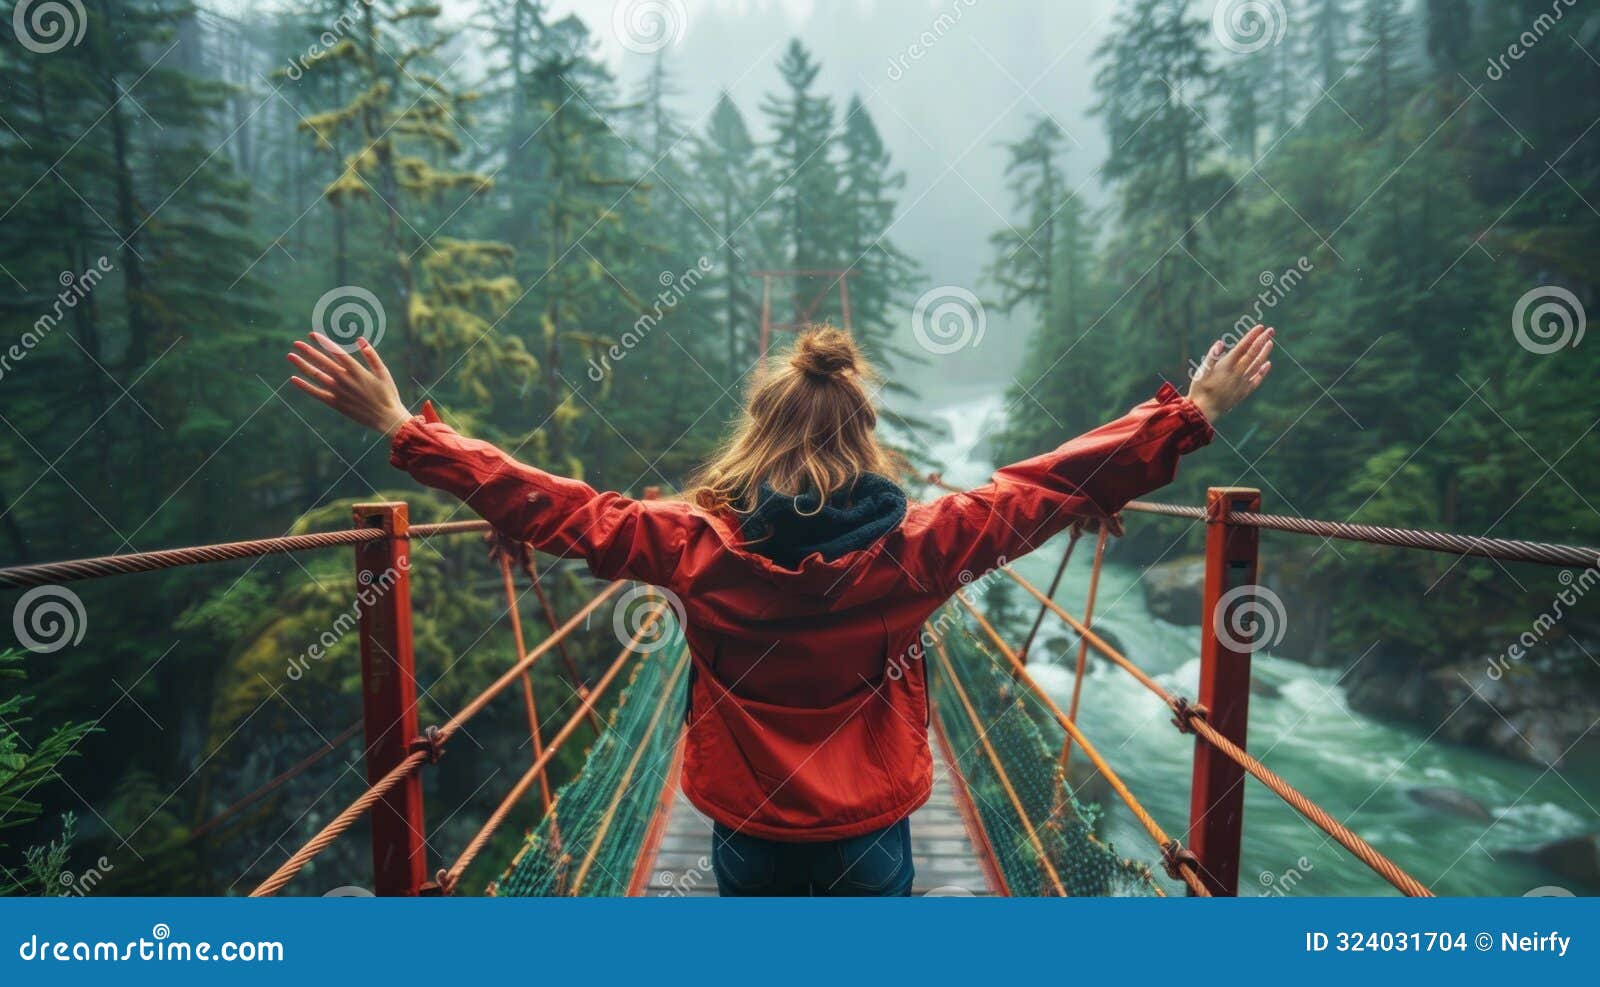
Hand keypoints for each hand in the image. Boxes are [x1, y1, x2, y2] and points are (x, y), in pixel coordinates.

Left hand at [287, 333, 411, 436]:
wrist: (386, 418)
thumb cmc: (387, 394)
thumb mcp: (383, 372)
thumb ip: (371, 355)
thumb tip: (360, 339)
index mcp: (356, 370)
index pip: (335, 352)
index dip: (323, 342)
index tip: (312, 335)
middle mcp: (344, 379)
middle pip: (322, 361)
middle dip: (308, 351)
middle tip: (296, 343)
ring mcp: (338, 392)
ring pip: (316, 375)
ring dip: (302, 365)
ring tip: (291, 356)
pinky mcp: (335, 403)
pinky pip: (316, 393)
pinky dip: (305, 386)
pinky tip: (294, 379)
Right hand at [1187, 324, 1273, 422]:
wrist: (1204, 410)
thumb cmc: (1200, 389)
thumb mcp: (1201, 370)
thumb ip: (1211, 356)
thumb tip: (1220, 343)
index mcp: (1226, 366)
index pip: (1242, 347)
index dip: (1252, 336)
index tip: (1260, 327)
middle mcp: (1237, 373)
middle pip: (1253, 354)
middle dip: (1262, 340)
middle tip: (1271, 330)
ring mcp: (1242, 383)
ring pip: (1257, 365)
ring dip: (1264, 353)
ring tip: (1270, 343)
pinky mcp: (1243, 392)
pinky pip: (1256, 380)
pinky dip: (1262, 371)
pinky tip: (1267, 364)